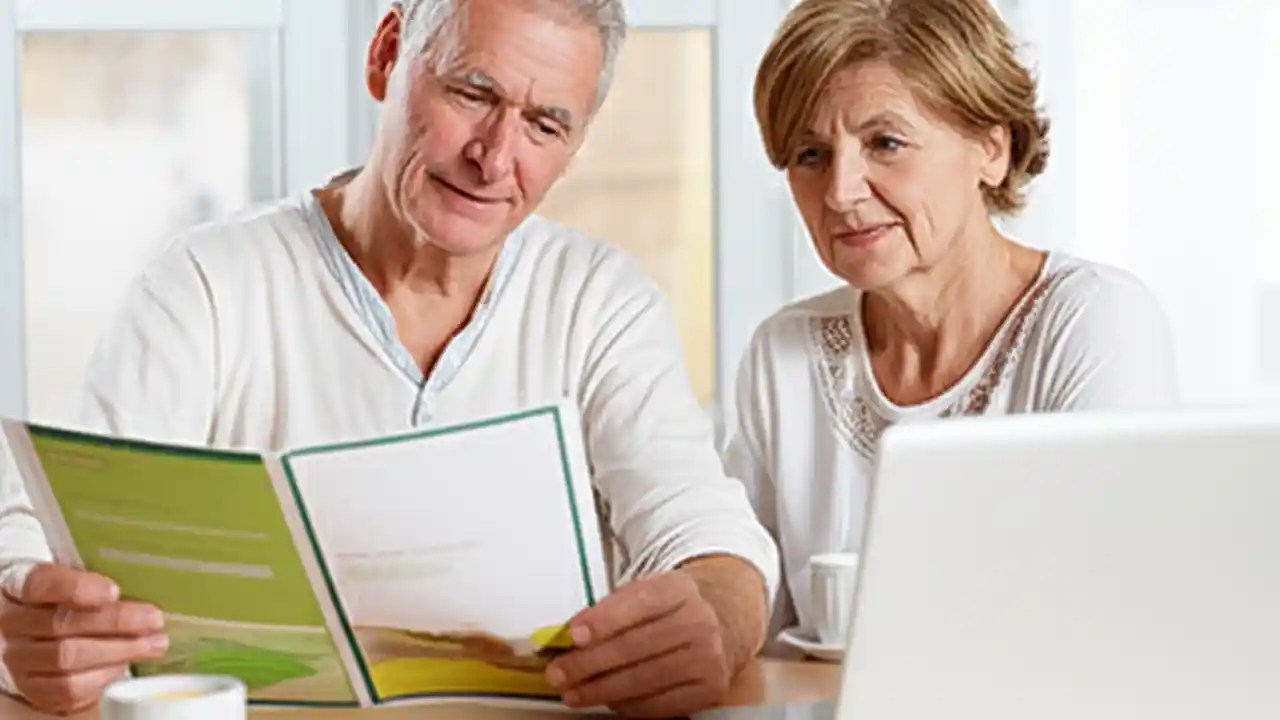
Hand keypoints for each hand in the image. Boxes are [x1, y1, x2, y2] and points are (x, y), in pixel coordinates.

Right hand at [0, 564, 167, 713]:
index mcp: (18, 583)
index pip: (40, 582)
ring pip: (67, 658)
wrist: (36, 631)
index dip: (77, 588)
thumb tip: (146, 581)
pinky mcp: (32, 687)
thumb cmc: (64, 596)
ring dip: (118, 650)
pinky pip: (68, 687)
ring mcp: (18, 657)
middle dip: (116, 622)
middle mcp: (11, 621)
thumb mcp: (73, 574)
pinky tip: (126, 663)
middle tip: (153, 619)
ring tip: (153, 643)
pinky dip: (103, 676)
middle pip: (61, 623)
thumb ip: (96, 577)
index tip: (114, 591)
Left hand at [544, 570, 733, 717]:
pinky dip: (629, 705)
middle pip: (636, 645)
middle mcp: (699, 621)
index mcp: (679, 589)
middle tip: (559, 673)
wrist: (725, 619)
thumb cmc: (674, 608)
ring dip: (602, 689)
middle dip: (590, 663)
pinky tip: (609, 702)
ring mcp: (708, 657)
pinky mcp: (711, 687)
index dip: (603, 620)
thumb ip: (613, 609)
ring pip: (645, 678)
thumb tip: (572, 637)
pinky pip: (661, 703)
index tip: (573, 635)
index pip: (639, 602)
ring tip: (575, 693)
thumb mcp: (649, 592)